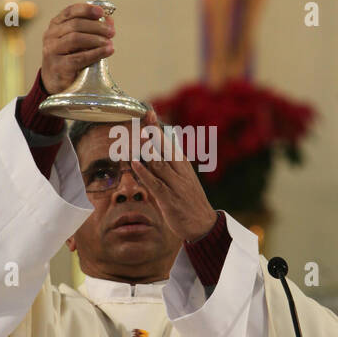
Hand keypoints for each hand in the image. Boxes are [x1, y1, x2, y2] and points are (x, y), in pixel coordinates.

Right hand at [41, 3, 113, 95]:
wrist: (55, 81)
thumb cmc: (69, 57)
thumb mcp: (79, 41)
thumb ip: (92, 29)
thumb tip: (109, 20)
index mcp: (56, 25)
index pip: (70, 11)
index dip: (86, 9)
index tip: (101, 12)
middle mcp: (51, 35)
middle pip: (75, 24)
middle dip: (97, 26)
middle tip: (111, 32)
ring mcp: (52, 51)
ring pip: (76, 39)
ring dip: (96, 39)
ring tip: (109, 43)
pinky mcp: (58, 66)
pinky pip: (79, 58)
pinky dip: (96, 53)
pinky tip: (107, 51)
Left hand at [126, 111, 216, 243]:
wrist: (203, 224)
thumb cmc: (189, 201)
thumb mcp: (182, 180)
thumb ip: (169, 167)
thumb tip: (153, 152)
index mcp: (183, 165)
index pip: (169, 142)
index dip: (158, 128)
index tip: (149, 112)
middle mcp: (180, 172)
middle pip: (165, 148)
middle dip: (154, 133)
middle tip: (144, 118)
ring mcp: (175, 185)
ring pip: (160, 163)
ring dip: (148, 149)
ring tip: (138, 135)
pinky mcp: (169, 199)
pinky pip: (155, 183)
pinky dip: (144, 172)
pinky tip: (134, 164)